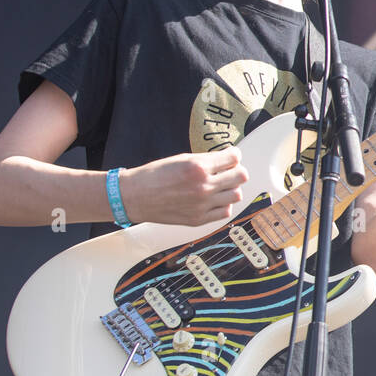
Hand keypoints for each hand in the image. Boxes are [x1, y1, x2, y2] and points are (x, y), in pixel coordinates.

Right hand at [120, 147, 249, 226]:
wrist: (135, 196)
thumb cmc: (155, 175)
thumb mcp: (182, 158)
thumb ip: (207, 160)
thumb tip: (228, 160)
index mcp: (198, 167)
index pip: (234, 158)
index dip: (234, 156)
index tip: (231, 156)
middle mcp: (203, 186)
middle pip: (240, 177)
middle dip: (236, 171)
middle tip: (228, 170)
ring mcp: (202, 205)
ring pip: (236, 195)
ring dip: (230, 188)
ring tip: (219, 185)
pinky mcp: (199, 219)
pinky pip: (225, 211)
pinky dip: (222, 204)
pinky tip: (212, 199)